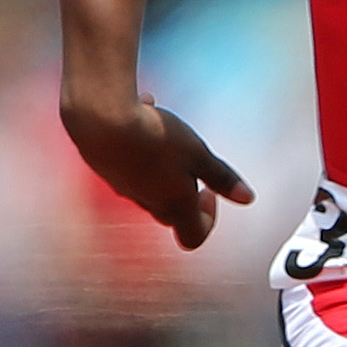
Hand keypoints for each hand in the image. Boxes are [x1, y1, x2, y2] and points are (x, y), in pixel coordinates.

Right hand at [62, 97, 252, 250]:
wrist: (99, 116)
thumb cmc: (154, 136)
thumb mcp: (199, 154)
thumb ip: (222, 177)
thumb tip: (247, 198)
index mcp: (173, 205)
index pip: (193, 237)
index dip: (208, 220)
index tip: (209, 191)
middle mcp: (144, 201)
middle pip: (170, 213)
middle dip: (186, 192)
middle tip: (191, 164)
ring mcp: (121, 185)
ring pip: (148, 185)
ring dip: (163, 165)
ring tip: (167, 131)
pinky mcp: (104, 165)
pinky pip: (128, 162)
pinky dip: (140, 145)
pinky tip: (145, 109)